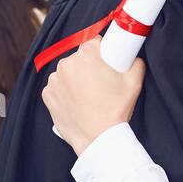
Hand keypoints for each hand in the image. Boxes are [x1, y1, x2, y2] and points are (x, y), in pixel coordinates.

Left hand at [41, 38, 144, 154]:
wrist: (98, 139)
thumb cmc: (115, 111)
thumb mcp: (134, 82)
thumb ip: (135, 62)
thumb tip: (132, 57)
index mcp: (88, 55)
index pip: (94, 42)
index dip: (102, 53)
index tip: (105, 64)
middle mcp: (67, 63)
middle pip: (79, 58)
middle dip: (88, 67)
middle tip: (100, 84)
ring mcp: (55, 80)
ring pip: (67, 73)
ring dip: (75, 80)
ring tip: (88, 97)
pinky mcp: (47, 95)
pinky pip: (57, 88)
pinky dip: (65, 93)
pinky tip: (77, 103)